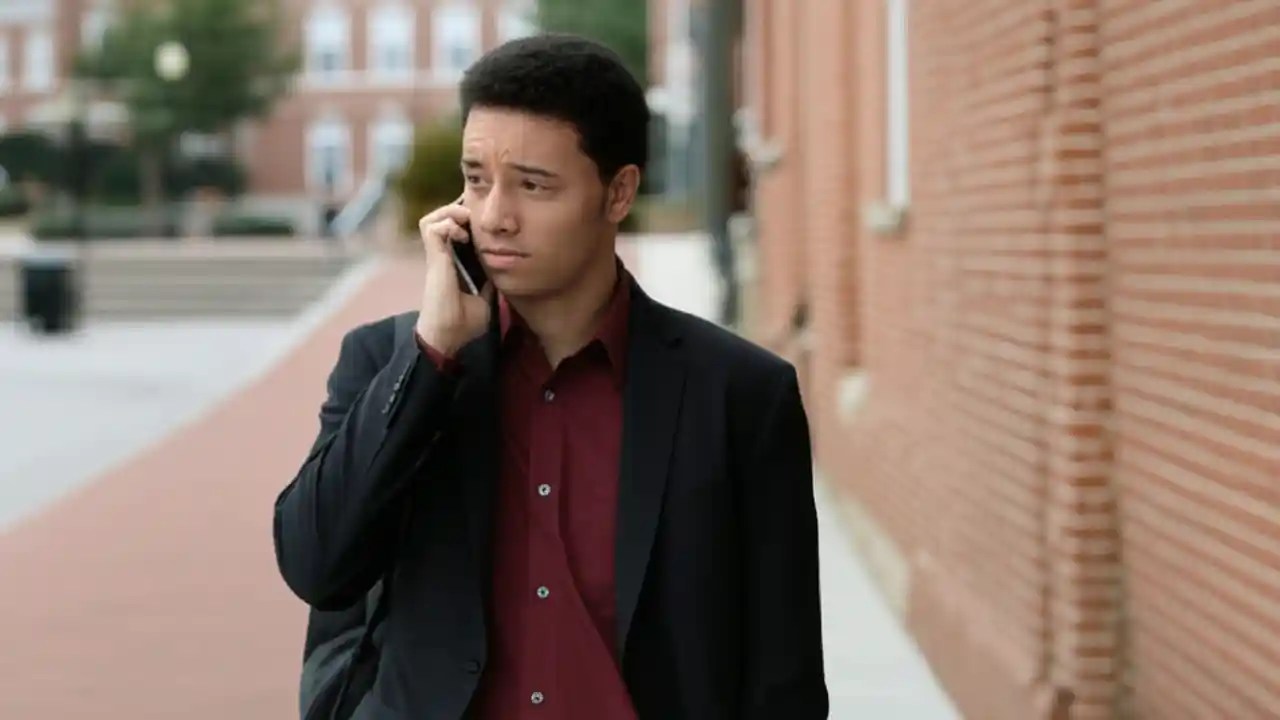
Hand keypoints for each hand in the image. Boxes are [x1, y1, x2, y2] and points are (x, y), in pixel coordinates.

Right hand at [414, 202, 492, 356]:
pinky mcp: (433, 259)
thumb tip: (505, 273)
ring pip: (432, 219)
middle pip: (441, 219)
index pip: (455, 231)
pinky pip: (431, 228)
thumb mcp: (487, 298)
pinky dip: (446, 223)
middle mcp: (442, 256)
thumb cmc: (464, 323)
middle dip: (458, 209)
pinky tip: (461, 234)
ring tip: (466, 220)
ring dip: (449, 213)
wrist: (449, 336)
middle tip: (476, 214)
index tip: (484, 219)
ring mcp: (436, 256)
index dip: (465, 220)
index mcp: (453, 264)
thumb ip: (491, 283)